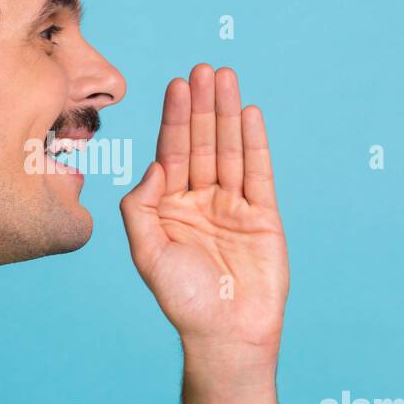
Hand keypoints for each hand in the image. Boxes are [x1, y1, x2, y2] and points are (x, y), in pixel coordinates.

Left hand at [120, 65, 289, 362]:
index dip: (174, 118)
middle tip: (203, 68)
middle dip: (201, 106)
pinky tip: (249, 113)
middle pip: (201, 143)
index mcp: (168, 207)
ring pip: (230, 150)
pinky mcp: (263, 216)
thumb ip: (140, 208)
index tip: (177, 84)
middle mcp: (200, 200)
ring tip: (226, 77)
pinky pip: (258, 172)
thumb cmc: (182, 301)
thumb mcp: (147, 254)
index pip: (171, 153)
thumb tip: (156, 165)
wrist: (227, 335)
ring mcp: (232, 206)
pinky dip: (255, 142)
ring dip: (227, 113)